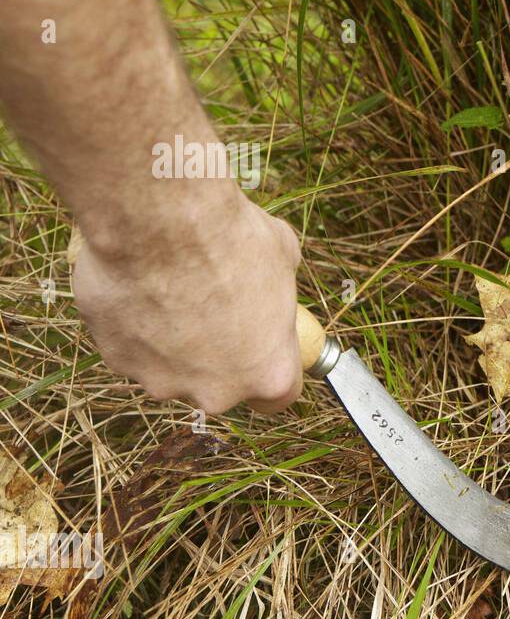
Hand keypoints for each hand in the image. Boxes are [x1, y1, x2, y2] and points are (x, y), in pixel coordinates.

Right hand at [73, 188, 303, 414]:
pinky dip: (133, 322)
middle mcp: (216, 392)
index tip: (262, 344)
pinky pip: (130, 345)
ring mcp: (162, 381)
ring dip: (170, 339)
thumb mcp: (283, 256)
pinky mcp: (117, 360)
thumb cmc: (232, 238)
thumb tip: (272, 280)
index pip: (277, 397)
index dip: (269, 366)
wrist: (161, 221)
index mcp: (268, 374)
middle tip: (210, 307)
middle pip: (219, 385)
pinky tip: (137, 285)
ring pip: (169, 367)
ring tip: (169, 290)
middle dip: (216, 354)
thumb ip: (278, 290)